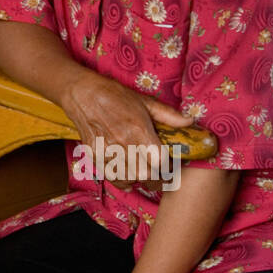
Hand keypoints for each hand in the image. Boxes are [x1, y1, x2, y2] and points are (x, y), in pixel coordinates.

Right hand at [60, 70, 190, 189]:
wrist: (82, 93)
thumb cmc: (115, 95)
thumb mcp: (145, 101)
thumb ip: (169, 115)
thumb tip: (190, 121)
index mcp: (138, 128)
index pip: (159, 162)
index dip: (167, 167)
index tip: (169, 165)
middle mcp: (123, 142)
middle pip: (145, 175)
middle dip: (155, 177)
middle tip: (159, 173)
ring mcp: (106, 150)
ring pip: (128, 179)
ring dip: (138, 179)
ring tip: (142, 172)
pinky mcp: (94, 155)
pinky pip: (111, 176)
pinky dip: (121, 179)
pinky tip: (127, 174)